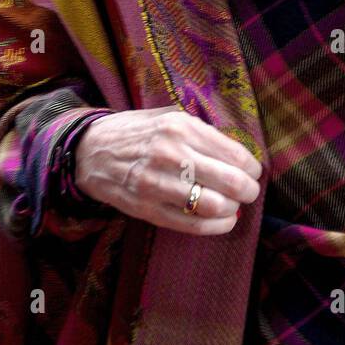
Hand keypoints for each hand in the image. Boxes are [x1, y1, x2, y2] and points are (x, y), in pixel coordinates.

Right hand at [74, 106, 262, 234]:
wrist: (90, 150)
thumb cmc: (137, 131)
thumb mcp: (170, 116)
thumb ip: (202, 132)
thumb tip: (239, 153)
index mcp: (180, 127)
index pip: (233, 153)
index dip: (251, 168)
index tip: (253, 172)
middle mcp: (170, 154)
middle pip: (229, 181)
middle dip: (248, 190)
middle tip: (249, 192)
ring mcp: (156, 184)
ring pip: (212, 206)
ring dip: (232, 210)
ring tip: (233, 207)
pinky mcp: (146, 209)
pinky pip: (190, 225)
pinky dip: (214, 227)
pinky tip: (222, 222)